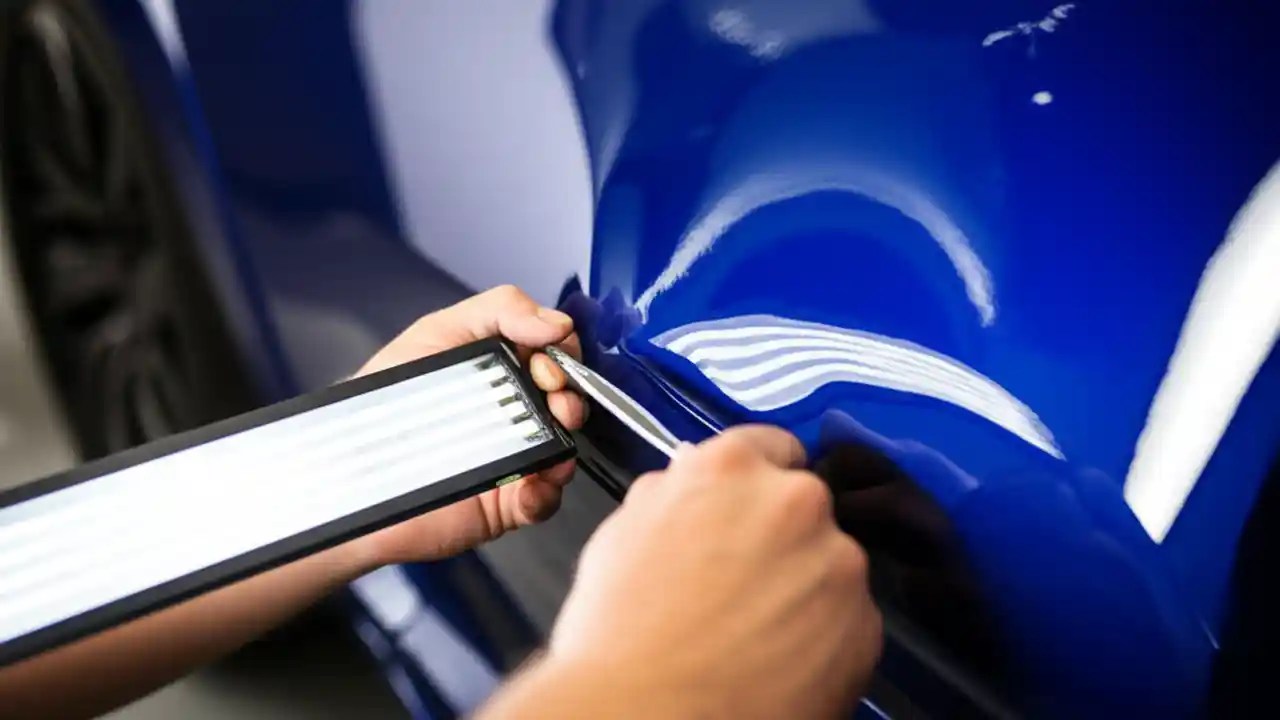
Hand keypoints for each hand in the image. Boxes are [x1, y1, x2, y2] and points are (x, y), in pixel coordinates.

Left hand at [349, 285, 587, 567]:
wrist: (353, 469)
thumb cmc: (387, 399)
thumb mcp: (438, 332)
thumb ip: (499, 310)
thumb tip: (557, 321)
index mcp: (501, 369)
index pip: (554, 356)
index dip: (561, 357)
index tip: (546, 364)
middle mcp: (511, 412)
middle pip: (568, 401)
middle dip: (571, 398)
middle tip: (556, 400)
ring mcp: (512, 457)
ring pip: (566, 450)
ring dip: (568, 444)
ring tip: (552, 441)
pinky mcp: (506, 500)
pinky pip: (545, 499)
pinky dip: (547, 492)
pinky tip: (534, 480)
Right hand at [537, 426, 881, 718]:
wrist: (648, 714)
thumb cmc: (621, 634)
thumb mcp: (626, 531)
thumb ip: (673, 490)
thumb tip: (691, 475)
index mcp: (731, 468)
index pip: (770, 446)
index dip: (755, 481)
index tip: (751, 506)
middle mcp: (794, 503)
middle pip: (802, 506)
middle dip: (780, 536)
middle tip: (740, 580)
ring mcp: (837, 564)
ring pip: (830, 564)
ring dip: (804, 586)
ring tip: (753, 630)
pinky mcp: (864, 625)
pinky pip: (849, 620)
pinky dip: (823, 636)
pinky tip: (776, 658)